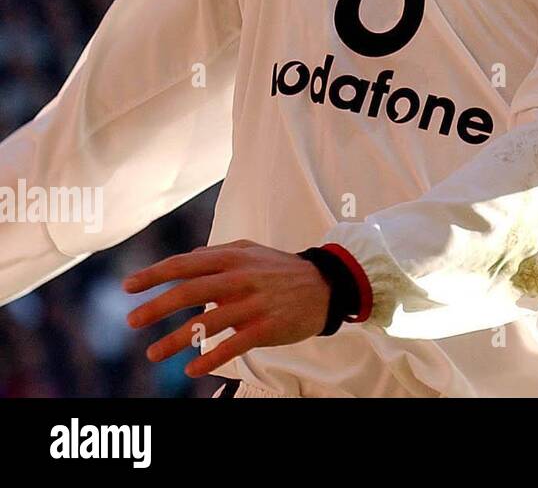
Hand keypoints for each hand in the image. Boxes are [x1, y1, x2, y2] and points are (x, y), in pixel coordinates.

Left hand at [124, 239, 330, 378]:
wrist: (326, 286)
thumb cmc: (282, 269)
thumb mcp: (253, 251)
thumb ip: (219, 254)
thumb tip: (188, 258)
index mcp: (234, 258)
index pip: (186, 264)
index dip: (155, 274)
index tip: (128, 287)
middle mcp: (242, 278)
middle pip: (192, 291)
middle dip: (157, 306)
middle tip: (132, 321)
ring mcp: (255, 304)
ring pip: (209, 322)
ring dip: (177, 340)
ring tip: (153, 354)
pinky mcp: (267, 327)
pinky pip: (234, 345)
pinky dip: (211, 359)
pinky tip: (191, 370)